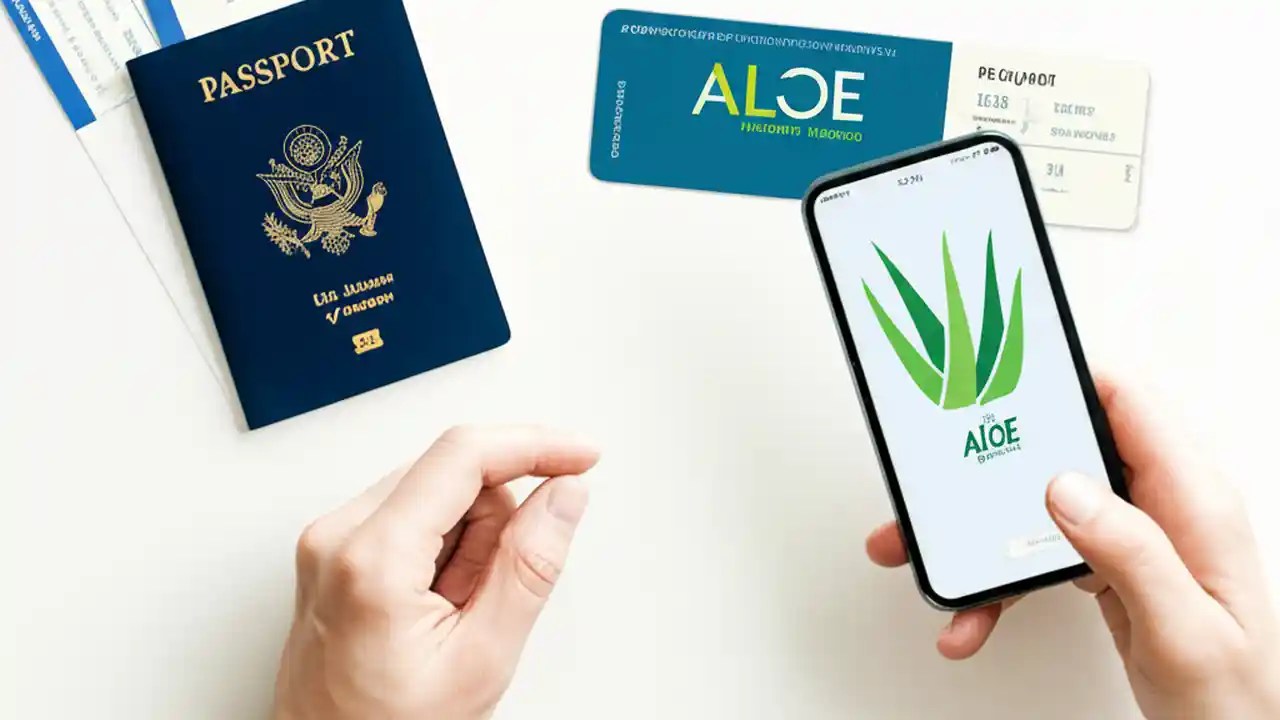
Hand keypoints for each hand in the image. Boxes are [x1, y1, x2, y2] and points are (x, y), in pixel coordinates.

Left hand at [272, 425, 599, 719]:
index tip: (580, 455)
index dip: (535, 445)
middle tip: (485, 599)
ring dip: (467, 544)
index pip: (462, 455)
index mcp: (370, 557)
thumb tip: (563, 495)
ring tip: (453, 614)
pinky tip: (434, 607)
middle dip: (493, 525)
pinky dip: (441, 553)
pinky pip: (411, 518)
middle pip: (451, 475)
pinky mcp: (334, 552)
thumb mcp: (481, 658)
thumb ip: (530, 566)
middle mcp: (337, 536)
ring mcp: (329, 543)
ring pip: (435, 494)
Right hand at [866, 378, 1279, 717]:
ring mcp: (1132, 537)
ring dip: (978, 534)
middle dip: (990, 465)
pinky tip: (973, 614)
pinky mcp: (1109, 567)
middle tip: (936, 475)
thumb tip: (1066, 486)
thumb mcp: (1185, 631)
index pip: (1125, 403)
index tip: (998, 380)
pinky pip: (1038, 554)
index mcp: (1192, 502)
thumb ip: (1131, 552)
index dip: (1062, 380)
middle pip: (1062, 451)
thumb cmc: (1235, 700)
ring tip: (925, 553)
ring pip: (1037, 504)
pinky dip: (997, 582)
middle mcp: (1161, 508)